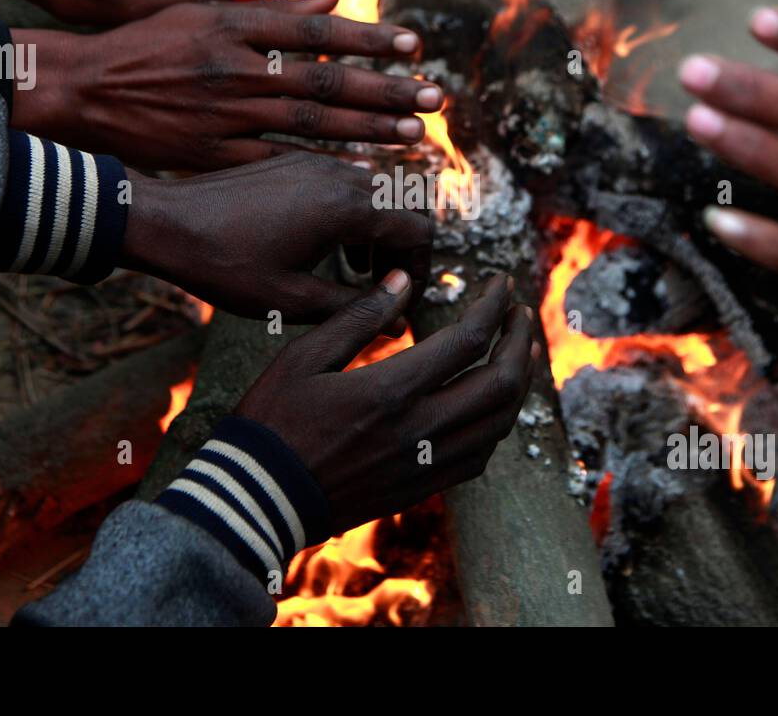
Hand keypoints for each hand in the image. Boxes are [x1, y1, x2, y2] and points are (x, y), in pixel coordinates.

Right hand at [10, 0, 435, 170]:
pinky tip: (359, 173)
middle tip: (434, 97)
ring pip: (310, 121)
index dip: (369, 37)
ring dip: (367, 128)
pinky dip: (319, 167)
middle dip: (386, 89)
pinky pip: (277, 162)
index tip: (414, 45)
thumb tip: (331, 0)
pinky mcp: (212, 154)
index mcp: (235, 24)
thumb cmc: (142, 42)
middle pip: (326, 78)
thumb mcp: (199, 9)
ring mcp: (225, 113)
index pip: (317, 29)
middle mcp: (236, 66)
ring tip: (415, 134)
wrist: (80, 88)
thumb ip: (267, 7)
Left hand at [120, 152, 432, 322]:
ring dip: (378, 231)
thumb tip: (399, 321)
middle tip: (385, 288)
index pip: (419, 231)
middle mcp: (339, 174)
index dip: (423, 269)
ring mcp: (316, 162)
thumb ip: (354, 308)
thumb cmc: (224, 265)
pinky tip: (324, 243)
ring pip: (375, 191)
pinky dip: (352, 211)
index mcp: (347, 208)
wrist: (166, 223)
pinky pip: (345, 180)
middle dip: (403, 250)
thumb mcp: (293, 299)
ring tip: (355, 271)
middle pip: (403, 206)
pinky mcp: (294, 160)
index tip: (408, 299)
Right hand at [236, 270, 537, 531]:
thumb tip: (403, 279)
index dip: (494, 306)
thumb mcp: (303, 356)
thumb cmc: (272, 419)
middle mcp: (418, 430)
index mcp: (390, 390)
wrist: (258, 498)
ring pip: (499, 423)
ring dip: (517, 383)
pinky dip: (496, 424)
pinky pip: (479, 457)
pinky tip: (489, 404)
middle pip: (500, 383)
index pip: (468, 340)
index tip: (501, 284)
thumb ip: (357, 316)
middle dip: (520, 341)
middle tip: (520, 314)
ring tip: (517, 351)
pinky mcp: (419, 487)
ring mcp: (423, 464)